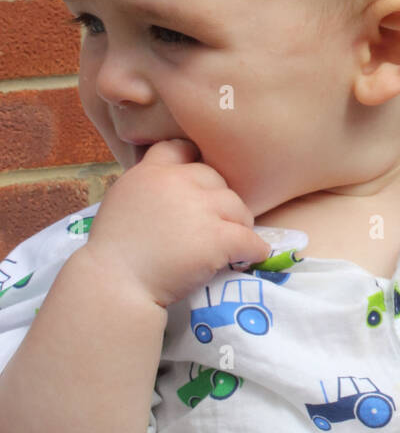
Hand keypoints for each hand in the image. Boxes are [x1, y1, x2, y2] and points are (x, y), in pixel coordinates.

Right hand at [84, 139, 270, 307]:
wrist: (115, 285)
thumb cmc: (113, 253)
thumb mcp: (123, 203)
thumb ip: (151, 190)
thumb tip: (178, 193)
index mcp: (149, 173)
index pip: (179, 148)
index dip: (194, 161)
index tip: (199, 183)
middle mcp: (176, 183)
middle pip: (215, 178)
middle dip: (218, 199)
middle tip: (217, 222)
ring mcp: (199, 208)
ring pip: (237, 206)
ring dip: (239, 223)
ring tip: (233, 242)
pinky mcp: (216, 237)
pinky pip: (249, 239)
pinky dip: (254, 249)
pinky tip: (251, 256)